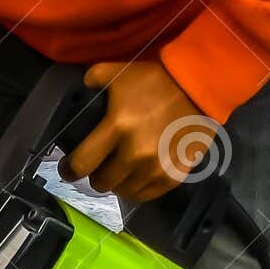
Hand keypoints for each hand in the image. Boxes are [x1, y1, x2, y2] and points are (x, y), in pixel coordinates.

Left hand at [61, 61, 212, 203]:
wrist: (200, 87)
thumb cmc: (156, 80)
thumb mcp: (120, 72)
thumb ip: (93, 80)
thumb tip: (79, 90)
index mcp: (117, 127)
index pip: (81, 164)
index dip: (70, 169)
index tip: (68, 168)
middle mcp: (135, 153)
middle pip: (100, 183)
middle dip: (96, 175)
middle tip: (100, 165)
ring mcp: (156, 168)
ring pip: (121, 192)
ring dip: (117, 182)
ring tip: (121, 169)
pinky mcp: (173, 177)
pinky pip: (144, 196)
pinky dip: (137, 188)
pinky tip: (137, 175)